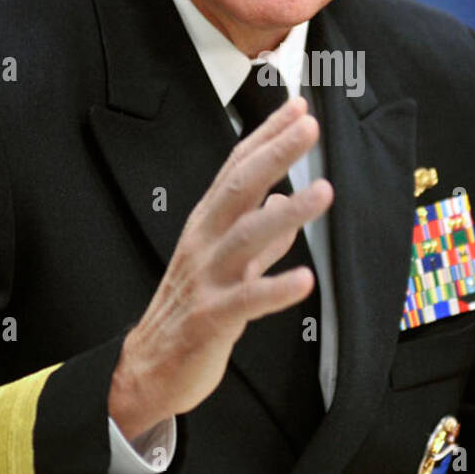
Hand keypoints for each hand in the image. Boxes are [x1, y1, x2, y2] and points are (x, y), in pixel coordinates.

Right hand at [108, 96, 332, 441]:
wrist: (150, 367)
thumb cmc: (192, 310)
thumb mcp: (226, 263)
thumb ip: (259, 235)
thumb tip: (283, 200)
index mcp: (208, 223)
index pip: (238, 168)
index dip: (267, 135)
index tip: (298, 106)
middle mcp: (204, 241)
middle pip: (239, 187)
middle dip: (275, 153)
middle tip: (309, 126)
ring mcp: (206, 278)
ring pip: (246, 237)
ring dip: (287, 213)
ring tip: (324, 192)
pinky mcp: (210, 318)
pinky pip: (246, 300)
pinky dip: (275, 288)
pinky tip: (305, 280)